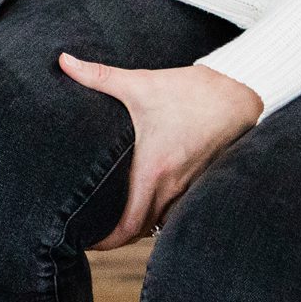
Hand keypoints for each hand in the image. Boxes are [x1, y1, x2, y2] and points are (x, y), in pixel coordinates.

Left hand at [63, 55, 262, 248]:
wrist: (237, 94)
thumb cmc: (188, 92)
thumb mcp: (139, 84)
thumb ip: (98, 76)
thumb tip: (63, 61)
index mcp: (153, 171)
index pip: (128, 226)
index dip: (105, 240)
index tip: (84, 241)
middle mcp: (172, 187)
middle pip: (141, 231)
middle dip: (115, 236)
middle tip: (89, 231)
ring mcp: (189, 187)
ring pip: (159, 221)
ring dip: (137, 225)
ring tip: (109, 220)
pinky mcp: (200, 181)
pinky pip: (176, 209)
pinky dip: (158, 213)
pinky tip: (142, 204)